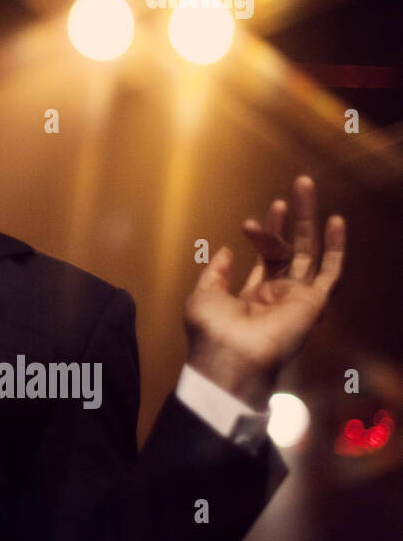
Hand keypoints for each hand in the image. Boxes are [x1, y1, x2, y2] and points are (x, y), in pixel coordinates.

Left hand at [184, 175, 346, 409]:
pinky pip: (331, 272)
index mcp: (253, 296)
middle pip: (290, 248)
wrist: (227, 355)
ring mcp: (297, 298)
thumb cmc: (211, 331)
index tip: (254, 218)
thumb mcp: (204, 294)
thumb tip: (226, 251)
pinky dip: (336, 247)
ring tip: (304, 186)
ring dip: (308, 219)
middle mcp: (279, 295)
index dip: (265, 233)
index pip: (267, 257)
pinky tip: (335, 220)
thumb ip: (216, 273)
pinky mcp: (313, 302)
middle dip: (291, 217)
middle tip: (295, 186)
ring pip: (309, 250)